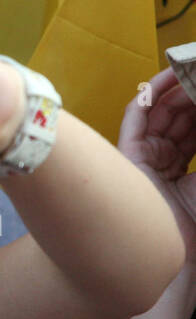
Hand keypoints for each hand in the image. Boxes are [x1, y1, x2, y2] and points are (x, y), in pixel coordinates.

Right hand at [117, 67, 195, 265]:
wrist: (177, 250)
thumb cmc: (195, 218)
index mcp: (181, 167)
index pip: (193, 126)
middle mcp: (162, 159)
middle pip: (178, 116)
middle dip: (192, 94)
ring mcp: (144, 155)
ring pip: (160, 111)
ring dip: (177, 89)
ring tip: (191, 69)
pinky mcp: (129, 152)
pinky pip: (137, 115)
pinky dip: (150, 94)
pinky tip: (168, 78)